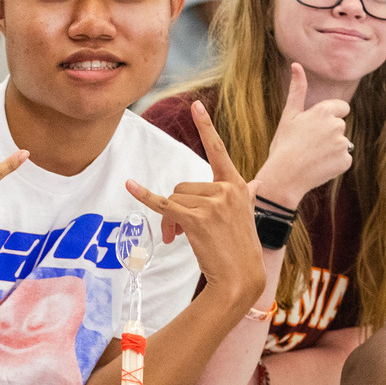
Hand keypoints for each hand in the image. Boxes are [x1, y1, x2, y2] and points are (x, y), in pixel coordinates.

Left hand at [125, 100, 264, 303]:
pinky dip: (144, 196)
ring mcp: (212, 204)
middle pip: (184, 186)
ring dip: (170, 220)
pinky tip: (129, 186)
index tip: (195, 105)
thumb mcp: (246, 216)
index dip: (205, 127)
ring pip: (175, 199)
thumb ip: (246, 196)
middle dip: (178, 209)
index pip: (218, 151)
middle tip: (180, 234)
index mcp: (236, 186)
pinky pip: (164, 205)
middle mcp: (226, 190)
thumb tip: (256, 183)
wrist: (240, 279)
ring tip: (178, 238)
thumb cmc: (241, 250)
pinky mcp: (196, 220)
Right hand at [251, 62, 352, 207]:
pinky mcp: (346, 162)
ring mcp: (343, 145)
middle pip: (340, 127)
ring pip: (341, 144)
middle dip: (328, 134)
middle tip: (308, 144)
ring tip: (312, 157)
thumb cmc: (284, 144)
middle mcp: (337, 126)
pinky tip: (318, 167)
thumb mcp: (289, 115)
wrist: (284, 176)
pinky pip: (344, 160)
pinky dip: (334, 164)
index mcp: (325, 112)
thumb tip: (297, 64)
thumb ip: (297, 89)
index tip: (314, 127)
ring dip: (331, 149)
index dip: (328, 117)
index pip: (341, 108)